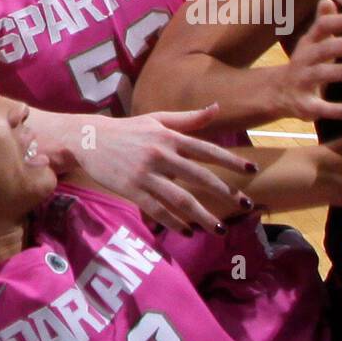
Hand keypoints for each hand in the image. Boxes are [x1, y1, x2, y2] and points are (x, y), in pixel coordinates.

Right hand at [75, 105, 253, 233]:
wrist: (89, 139)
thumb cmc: (128, 130)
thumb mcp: (157, 119)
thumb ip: (189, 118)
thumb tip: (217, 108)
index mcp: (170, 136)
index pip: (207, 149)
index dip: (230, 160)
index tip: (251, 170)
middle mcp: (161, 154)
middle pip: (199, 177)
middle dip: (225, 192)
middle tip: (246, 205)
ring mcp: (146, 174)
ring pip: (180, 198)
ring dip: (202, 216)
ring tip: (220, 229)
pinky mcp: (131, 190)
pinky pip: (156, 210)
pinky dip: (173, 223)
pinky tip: (188, 232)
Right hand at [279, 0, 341, 120]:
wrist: (277, 93)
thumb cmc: (304, 64)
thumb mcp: (311, 43)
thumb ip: (322, 23)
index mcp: (308, 44)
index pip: (323, 27)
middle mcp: (303, 60)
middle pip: (323, 49)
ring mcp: (302, 82)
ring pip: (320, 75)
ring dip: (339, 71)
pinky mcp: (305, 105)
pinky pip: (320, 108)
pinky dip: (337, 110)